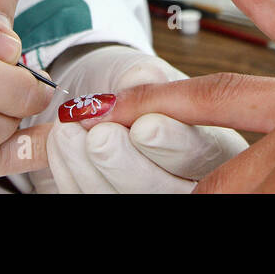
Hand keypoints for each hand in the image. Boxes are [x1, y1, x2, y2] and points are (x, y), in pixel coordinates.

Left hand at [29, 45, 246, 192]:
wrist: (96, 102)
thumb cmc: (126, 84)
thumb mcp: (136, 69)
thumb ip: (144, 76)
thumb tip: (145, 77)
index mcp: (214, 144)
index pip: (201, 150)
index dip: (172, 141)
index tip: (145, 125)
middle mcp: (190, 179)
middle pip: (167, 188)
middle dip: (127, 164)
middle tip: (100, 137)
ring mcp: (154, 196)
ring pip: (129, 201)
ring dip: (91, 170)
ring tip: (67, 132)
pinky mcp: (116, 204)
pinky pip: (94, 202)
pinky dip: (72, 176)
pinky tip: (61, 145)